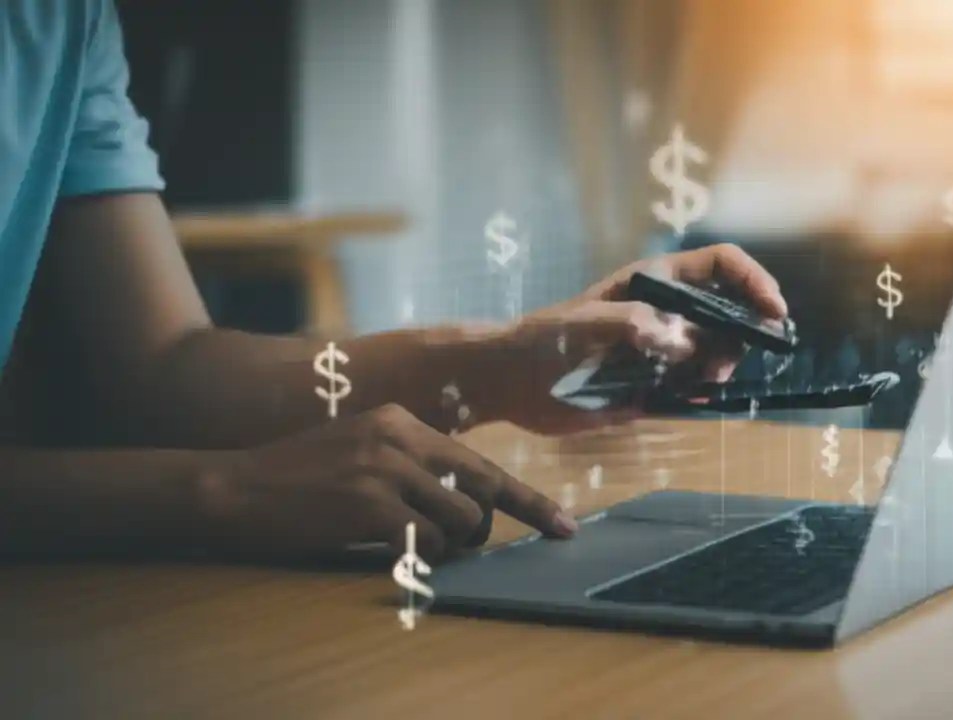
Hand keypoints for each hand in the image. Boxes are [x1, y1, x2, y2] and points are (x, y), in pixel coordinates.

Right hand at [197, 404, 576, 561]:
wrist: (233, 488)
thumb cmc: (296, 478)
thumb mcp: (358, 449)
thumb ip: (409, 465)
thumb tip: (460, 503)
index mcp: (401, 422)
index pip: (480, 461)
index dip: (527, 499)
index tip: (563, 524)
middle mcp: (400, 438)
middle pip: (483, 487)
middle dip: (495, 524)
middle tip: (479, 544)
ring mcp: (386, 470)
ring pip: (460, 521)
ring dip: (448, 545)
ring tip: (412, 545)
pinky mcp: (369, 505)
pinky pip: (426, 542)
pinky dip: (418, 557)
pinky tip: (387, 551)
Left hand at [496, 243, 788, 433]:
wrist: (510, 384)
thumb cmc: (542, 341)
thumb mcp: (585, 326)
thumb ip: (633, 326)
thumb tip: (682, 342)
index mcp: (655, 283)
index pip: (720, 266)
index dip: (753, 281)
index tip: (773, 311)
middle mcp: (667, 313)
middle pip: (729, 312)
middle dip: (743, 333)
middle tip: (723, 363)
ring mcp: (662, 350)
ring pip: (717, 353)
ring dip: (722, 367)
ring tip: (701, 382)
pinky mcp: (652, 387)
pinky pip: (693, 389)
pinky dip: (702, 394)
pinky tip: (691, 398)